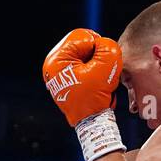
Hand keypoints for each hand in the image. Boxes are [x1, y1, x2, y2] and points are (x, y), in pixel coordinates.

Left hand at [43, 29, 125, 160]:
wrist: (90, 123)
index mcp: (56, 59)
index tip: (102, 65)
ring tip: (98, 79)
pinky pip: (83, 65)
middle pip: (81, 44)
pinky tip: (95, 83)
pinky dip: (92, 71)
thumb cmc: (94, 98)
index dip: (98, 47)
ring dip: (96, 64)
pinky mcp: (66, 79)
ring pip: (84, 55)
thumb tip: (104, 44)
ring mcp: (58, 72)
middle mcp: (53, 64)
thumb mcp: (105, 69)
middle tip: (101, 72)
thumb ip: (108, 48)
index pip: (83, 36)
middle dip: (96, 56)